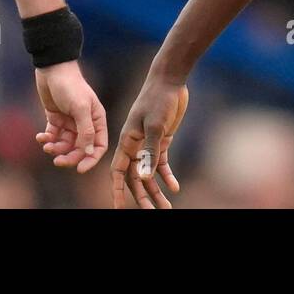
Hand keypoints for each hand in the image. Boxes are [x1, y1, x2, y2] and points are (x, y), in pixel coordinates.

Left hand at [34, 61, 108, 172]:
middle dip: (69, 156)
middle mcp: (84, 123)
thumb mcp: (81, 107)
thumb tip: (88, 152)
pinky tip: (40, 136)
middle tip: (57, 160)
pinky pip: (53, 136)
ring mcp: (70, 122)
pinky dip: (47, 139)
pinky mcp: (56, 119)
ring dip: (55, 148)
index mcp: (96, 120)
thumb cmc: (70, 85)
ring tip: (46, 144)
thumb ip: (85, 130)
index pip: (98, 145)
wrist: (52, 69)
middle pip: (80, 148)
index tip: (80, 169)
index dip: (91, 159)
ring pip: (65, 144)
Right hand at [111, 74, 188, 208]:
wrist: (170, 80)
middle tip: (153, 213)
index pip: (118, 172)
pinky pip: (161, 163)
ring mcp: (148, 143)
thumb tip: (143, 178)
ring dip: (157, 190)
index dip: (118, 191)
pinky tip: (175, 187)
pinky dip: (167, 175)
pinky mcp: (161, 139)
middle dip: (143, 197)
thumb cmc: (158, 99)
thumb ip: (149, 152)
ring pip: (149, 173)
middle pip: (135, 178)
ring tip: (167, 207)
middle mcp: (134, 145)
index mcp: (126, 142)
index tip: (119, 209)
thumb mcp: (155, 126)